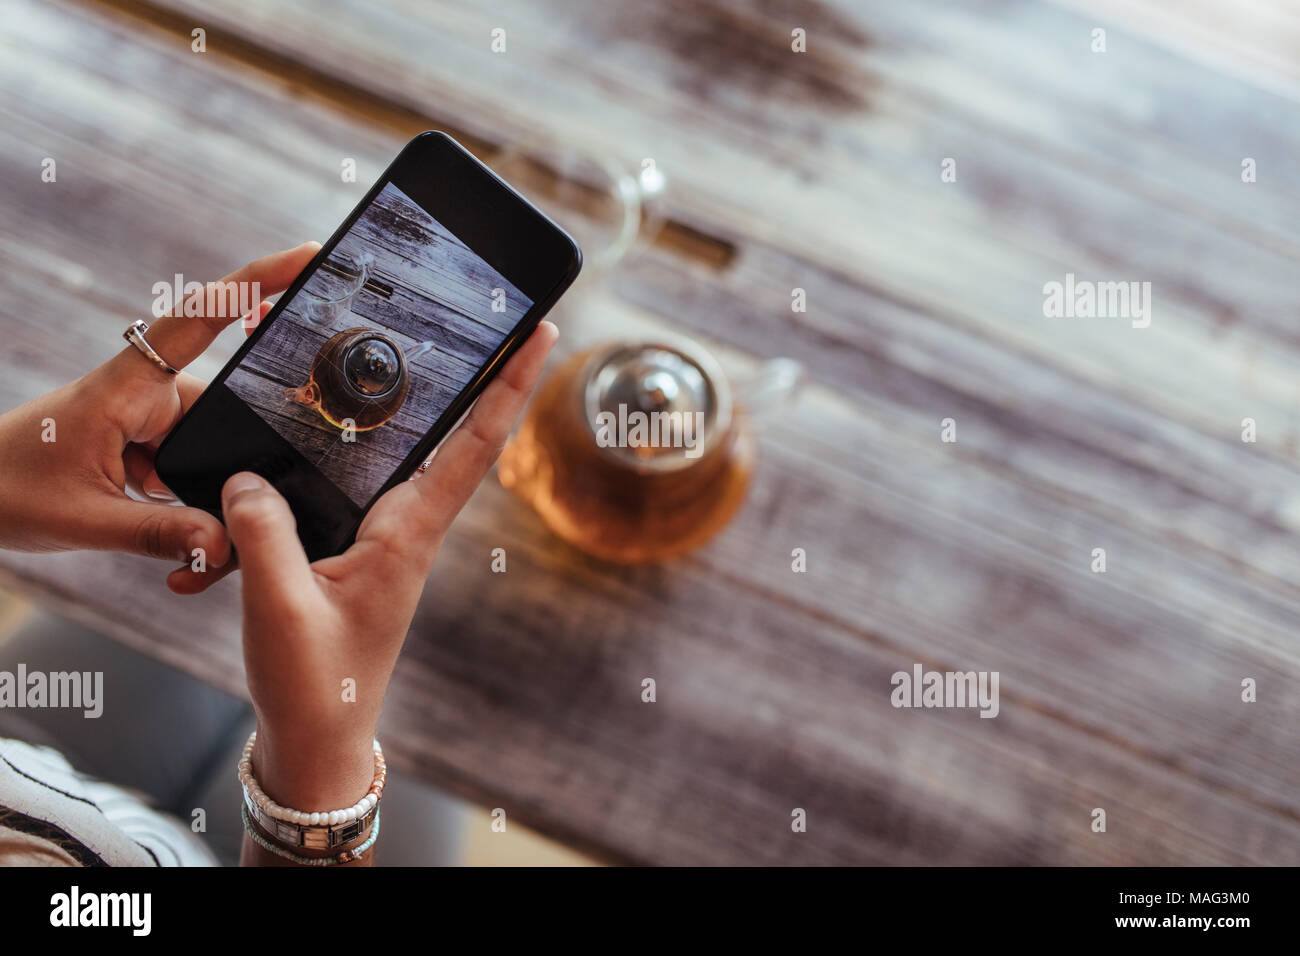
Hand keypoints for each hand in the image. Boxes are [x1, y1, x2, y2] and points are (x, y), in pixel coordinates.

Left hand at [0, 243, 319, 568]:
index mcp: (127, 386)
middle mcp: (145, 394)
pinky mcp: (145, 445)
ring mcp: (147, 420)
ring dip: (204, 501)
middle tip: (231, 525)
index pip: (200, 318)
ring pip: (212, 453)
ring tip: (189, 554)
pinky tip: (178, 545)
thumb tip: (226, 544)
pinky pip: (191, 471)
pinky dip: (189, 511)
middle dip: (235, 470)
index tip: (307, 256)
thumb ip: (159, 534)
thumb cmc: (4, 491)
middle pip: (227, 415)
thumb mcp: (83, 520)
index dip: (256, 281)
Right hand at [218, 321, 557, 816]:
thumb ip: (264, 534)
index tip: (543, 330)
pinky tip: (342, 426)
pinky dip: (362, 445)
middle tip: (496, 316)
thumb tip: (247, 476)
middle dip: (484, 375)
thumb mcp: (280, 606)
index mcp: (408, 535)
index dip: (510, 384)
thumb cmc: (313, 684)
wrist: (318, 739)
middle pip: (458, 437)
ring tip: (436, 348)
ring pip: (415, 456)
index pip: (475, 444)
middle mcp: (409, 528)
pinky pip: (368, 482)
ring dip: (430, 405)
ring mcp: (389, 538)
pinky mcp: (361, 549)